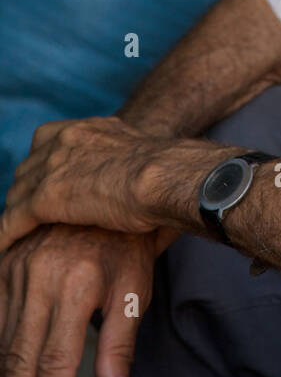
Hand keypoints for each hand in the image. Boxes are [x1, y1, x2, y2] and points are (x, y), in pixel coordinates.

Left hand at [0, 117, 229, 250]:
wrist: (163, 177)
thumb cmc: (168, 174)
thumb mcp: (143, 156)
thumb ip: (129, 166)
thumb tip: (144, 191)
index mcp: (89, 129)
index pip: (48, 140)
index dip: (43, 163)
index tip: (44, 182)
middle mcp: (66, 139)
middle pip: (29, 166)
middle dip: (26, 189)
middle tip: (28, 213)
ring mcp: (53, 166)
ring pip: (18, 192)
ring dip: (15, 212)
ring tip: (12, 234)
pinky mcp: (46, 197)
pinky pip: (13, 218)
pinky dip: (6, 233)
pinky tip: (2, 248)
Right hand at [0, 223, 172, 376]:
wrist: (107, 191)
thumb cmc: (126, 247)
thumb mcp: (134, 291)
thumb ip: (120, 345)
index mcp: (74, 285)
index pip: (56, 361)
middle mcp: (38, 276)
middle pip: (19, 357)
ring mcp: (16, 268)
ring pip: (3, 340)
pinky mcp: (3, 262)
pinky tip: (6, 373)